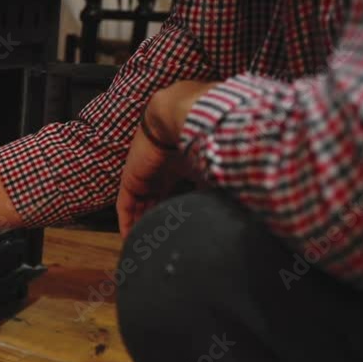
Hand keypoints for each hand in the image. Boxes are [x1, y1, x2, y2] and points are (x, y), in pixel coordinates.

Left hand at [117, 80, 218, 236]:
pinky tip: (130, 237)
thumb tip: (237, 207)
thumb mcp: (213, 166)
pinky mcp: (130, 178)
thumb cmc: (205, 135)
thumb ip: (217, 185)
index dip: (174, 212)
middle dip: (156, 221)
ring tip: (145, 247)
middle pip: (154, 200)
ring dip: (141, 224)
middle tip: (160, 244)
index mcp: (179, 165)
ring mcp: (143, 173)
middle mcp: (159, 170)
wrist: (183, 115)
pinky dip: (127, 221)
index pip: (173, 193)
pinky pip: (125, 204)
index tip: (180, 231)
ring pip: (138, 205)